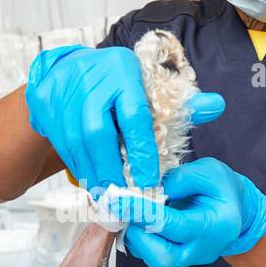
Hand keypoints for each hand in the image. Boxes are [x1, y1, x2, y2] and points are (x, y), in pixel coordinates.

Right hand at [25, 45, 225, 192]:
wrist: (65, 69)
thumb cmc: (115, 82)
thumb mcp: (148, 84)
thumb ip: (183, 101)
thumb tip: (218, 106)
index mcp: (123, 72)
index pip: (134, 116)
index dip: (142, 151)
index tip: (149, 181)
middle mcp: (91, 82)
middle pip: (98, 134)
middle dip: (112, 170)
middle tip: (124, 196)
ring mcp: (64, 96)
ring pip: (77, 144)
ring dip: (93, 174)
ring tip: (108, 196)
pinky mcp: (47, 109)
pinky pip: (62, 146)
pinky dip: (79, 167)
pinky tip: (92, 181)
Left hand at [107, 156, 265, 266]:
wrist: (235, 209)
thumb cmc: (222, 188)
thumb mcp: (208, 171)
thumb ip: (178, 180)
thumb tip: (146, 189)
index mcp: (216, 226)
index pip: (175, 225)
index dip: (144, 212)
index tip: (120, 198)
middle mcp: (203, 249)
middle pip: (164, 258)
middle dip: (137, 236)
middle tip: (122, 210)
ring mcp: (190, 257)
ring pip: (154, 259)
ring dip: (135, 236)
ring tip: (127, 211)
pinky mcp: (177, 257)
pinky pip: (151, 254)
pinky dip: (138, 237)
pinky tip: (134, 217)